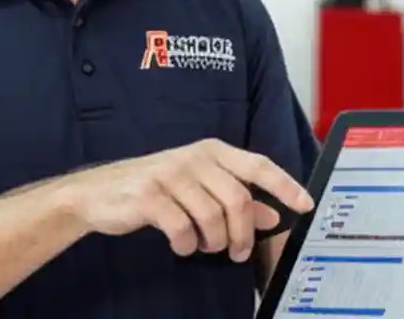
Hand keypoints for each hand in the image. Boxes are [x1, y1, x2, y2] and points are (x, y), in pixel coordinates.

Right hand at [65, 139, 313, 262]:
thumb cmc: (155, 190)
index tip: (306, 204)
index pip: (258, 165)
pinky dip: (186, 245)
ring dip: (213, 241)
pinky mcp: (149, 195)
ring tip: (203, 246)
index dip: (286, 184)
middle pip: (238, 199)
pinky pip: (182, 228)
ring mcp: (170, 174)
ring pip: (213, 216)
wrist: (97, 193)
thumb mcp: (198, 188)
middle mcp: (194, 157)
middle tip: (237, 252)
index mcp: (211, 151)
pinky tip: (181, 246)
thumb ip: (236, 198)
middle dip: (243, 233)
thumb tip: (272, 214)